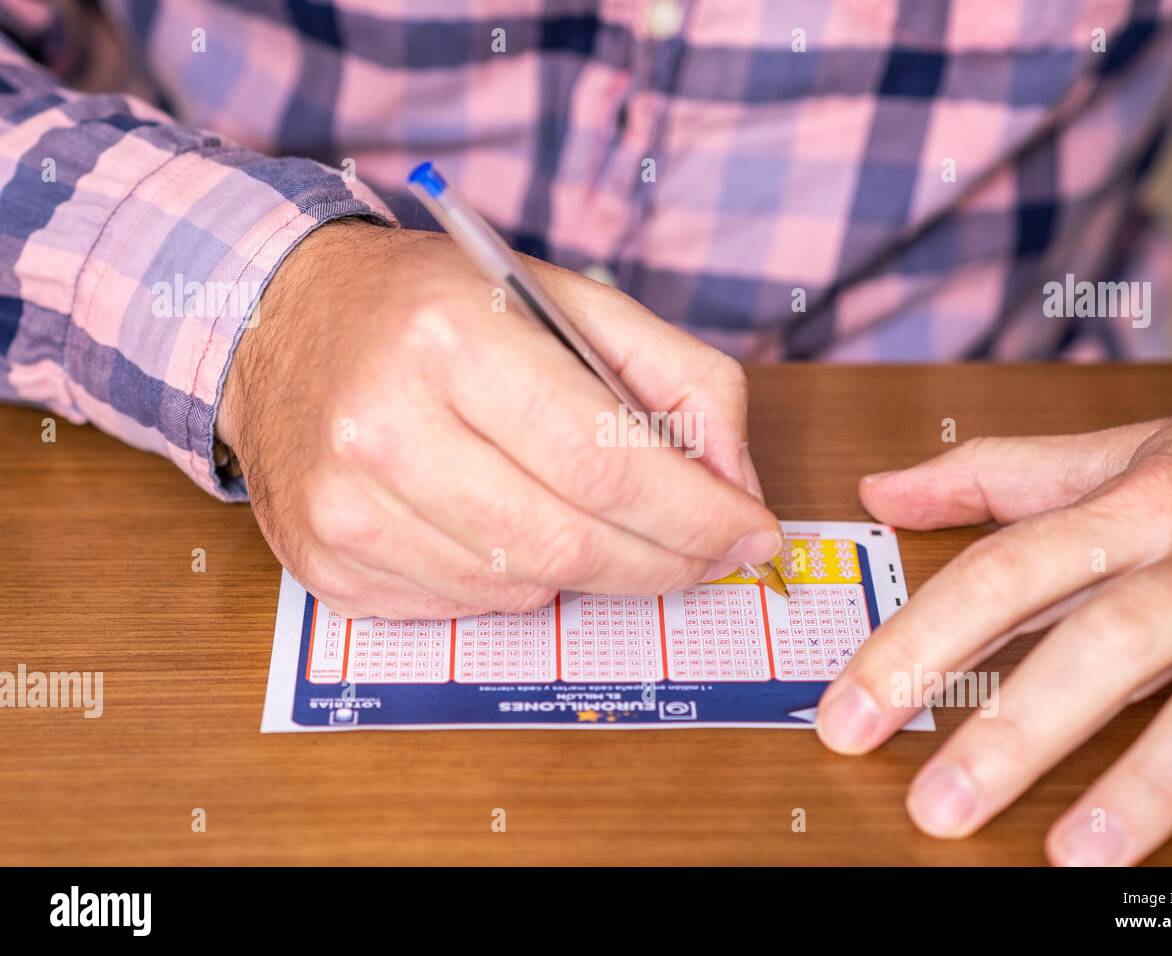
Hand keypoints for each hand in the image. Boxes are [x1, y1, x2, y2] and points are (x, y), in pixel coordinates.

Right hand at [216, 221, 779, 617]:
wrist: (281, 321)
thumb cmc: (436, 307)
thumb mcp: (570, 300)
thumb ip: (679, 380)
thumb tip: (736, 489)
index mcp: (452, 339)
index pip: (606, 463)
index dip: (697, 514)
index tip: (753, 534)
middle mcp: (385, 428)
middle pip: (572, 544)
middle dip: (667, 561)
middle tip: (710, 553)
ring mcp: (347, 508)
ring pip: (524, 589)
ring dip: (592, 571)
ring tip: (599, 521)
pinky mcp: (327, 563)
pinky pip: (468, 607)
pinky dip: (520, 583)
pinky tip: (513, 528)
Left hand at [816, 385, 1171, 864]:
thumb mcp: (1122, 451)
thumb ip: (1000, 474)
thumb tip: (881, 491)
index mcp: (1136, 506)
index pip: (1003, 573)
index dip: (916, 644)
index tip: (847, 719)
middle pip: (1104, 640)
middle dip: (1018, 729)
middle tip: (939, 810)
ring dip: (1155, 775)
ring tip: (1077, 859)